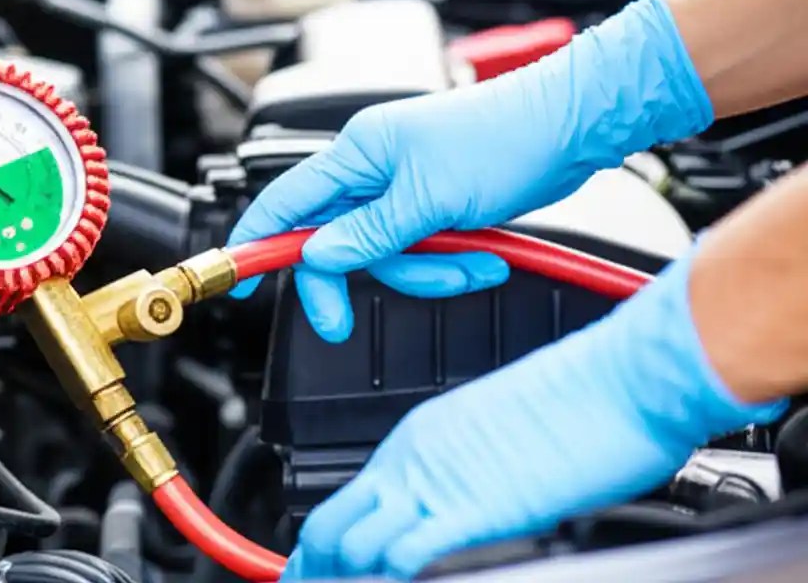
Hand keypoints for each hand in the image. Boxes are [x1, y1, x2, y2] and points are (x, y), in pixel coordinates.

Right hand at [229, 0, 713, 341]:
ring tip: (471, 268)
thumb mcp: (430, 200)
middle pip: (333, 240)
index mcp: (356, 153)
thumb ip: (369, 234)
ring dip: (424, 273)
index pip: (284, 202)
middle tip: (341, 322)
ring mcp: (404, 187)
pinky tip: (484, 260)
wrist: (573, 125)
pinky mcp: (436, 204)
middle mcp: (372, 169)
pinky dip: (449, 263)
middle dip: (349, 279)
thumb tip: (319, 258)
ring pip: (382, 253)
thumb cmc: (505, 138)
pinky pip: (420, 250)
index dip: (256, 243)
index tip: (239, 282)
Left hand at [283, 249, 786, 580]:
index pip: (345, 502)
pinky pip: (400, 552)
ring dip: (340, 577)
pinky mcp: (473, 508)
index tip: (312, 574)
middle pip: (327, 525)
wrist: (628, 376)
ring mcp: (438, 481)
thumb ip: (466, 474)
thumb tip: (457, 510)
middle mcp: (415, 456)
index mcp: (418, 438)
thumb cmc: (588, 402)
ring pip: (346, 542)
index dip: (319, 550)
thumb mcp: (501, 437)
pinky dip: (386, 577)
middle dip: (311, 571)